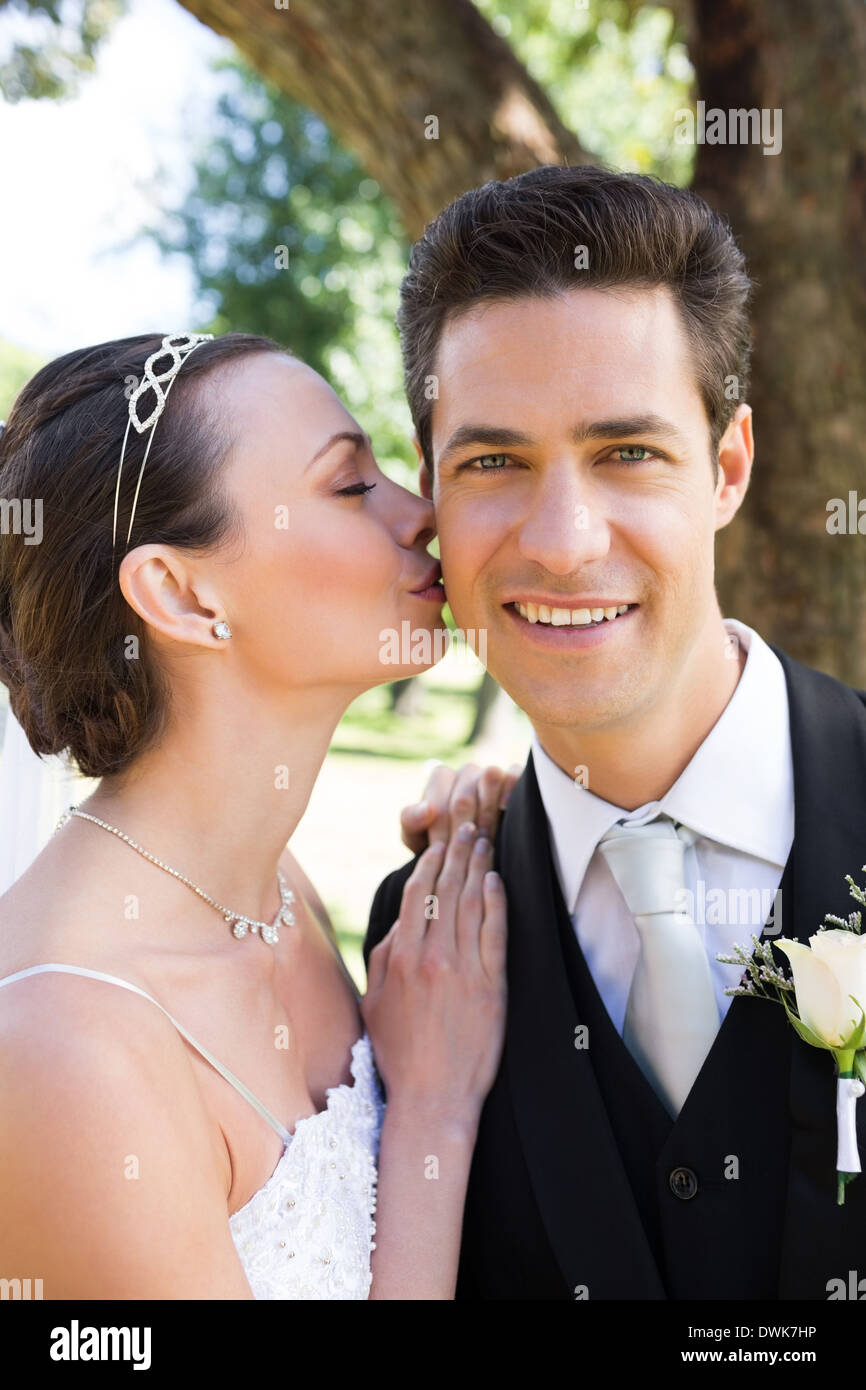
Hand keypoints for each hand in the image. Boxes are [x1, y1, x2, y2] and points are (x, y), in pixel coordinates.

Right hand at [362, 821, 506, 1124]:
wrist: (434, 1098)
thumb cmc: (399, 1054)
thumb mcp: (373, 1003)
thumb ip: (381, 958)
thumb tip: (397, 925)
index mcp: (399, 959)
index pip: (415, 895)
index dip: (428, 862)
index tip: (437, 841)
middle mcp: (431, 958)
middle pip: (446, 890)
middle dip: (456, 852)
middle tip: (465, 824)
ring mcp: (463, 970)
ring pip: (471, 904)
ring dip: (478, 867)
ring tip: (483, 840)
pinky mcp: (491, 986)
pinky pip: (495, 933)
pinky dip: (496, 902)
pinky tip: (497, 881)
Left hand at [400, 761, 521, 854]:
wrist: (467, 853)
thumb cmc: (437, 842)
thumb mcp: (416, 835)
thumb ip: (411, 821)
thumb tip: (427, 809)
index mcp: (441, 778)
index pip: (439, 804)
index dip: (441, 833)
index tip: (444, 854)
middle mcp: (466, 771)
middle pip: (464, 797)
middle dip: (463, 829)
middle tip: (465, 854)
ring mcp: (491, 772)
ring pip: (489, 779)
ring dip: (486, 811)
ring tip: (484, 837)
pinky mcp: (515, 778)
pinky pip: (514, 775)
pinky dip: (510, 788)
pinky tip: (505, 807)